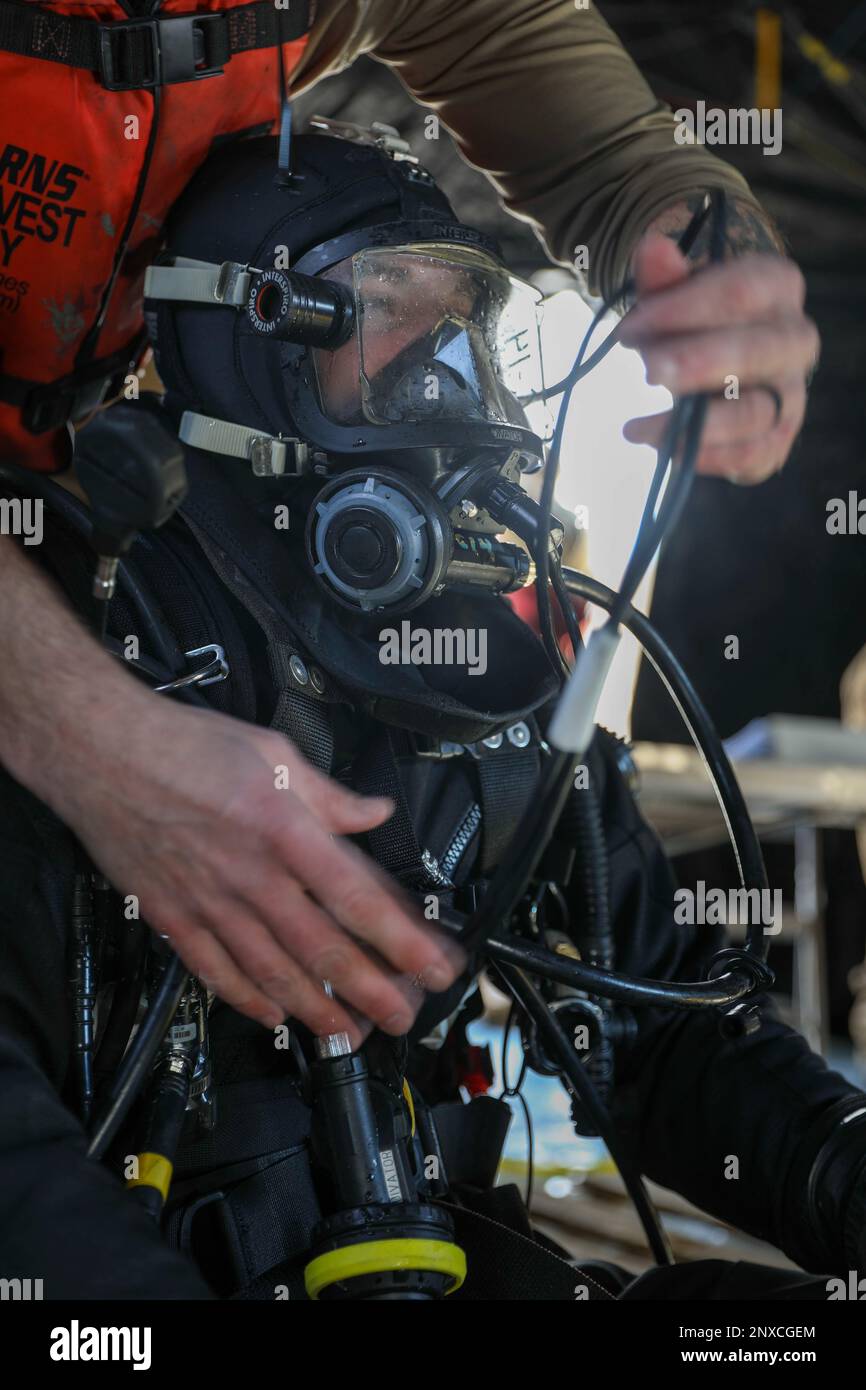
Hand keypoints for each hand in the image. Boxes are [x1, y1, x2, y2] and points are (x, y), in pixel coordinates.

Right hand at [56, 695, 464, 1044]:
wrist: (100, 751)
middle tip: (402, 1017)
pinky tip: (272, 1014)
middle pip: (322, 949)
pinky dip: (246, 1000)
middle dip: (370, 991)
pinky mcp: (172, 916)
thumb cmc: (184, 745)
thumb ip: (330, 795)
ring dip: (316, 1009)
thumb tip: (372, 811)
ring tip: (350, 1032)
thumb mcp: (274, 754)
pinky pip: (214, 971)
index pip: (357, 898)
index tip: (434, 964)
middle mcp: (251, 875)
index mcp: (284, 830)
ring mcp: (209, 902)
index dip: (402, 940)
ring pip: (272, 972)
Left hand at [618, 232, 819, 482]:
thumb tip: (652, 247)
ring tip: (642, 427)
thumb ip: (662, 276)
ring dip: (697, 425)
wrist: (712, 356)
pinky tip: (664, 448)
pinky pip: (753, 458)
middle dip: (699, 363)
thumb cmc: (692, 319)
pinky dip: (707, 459)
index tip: (629, 327)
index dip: (683, 309)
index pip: (740, 292)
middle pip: (758, 352)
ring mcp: (790, 394)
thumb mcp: (673, 293)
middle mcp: (796, 340)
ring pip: (757, 414)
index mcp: (777, 286)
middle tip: (647, 372)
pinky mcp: (776, 439)